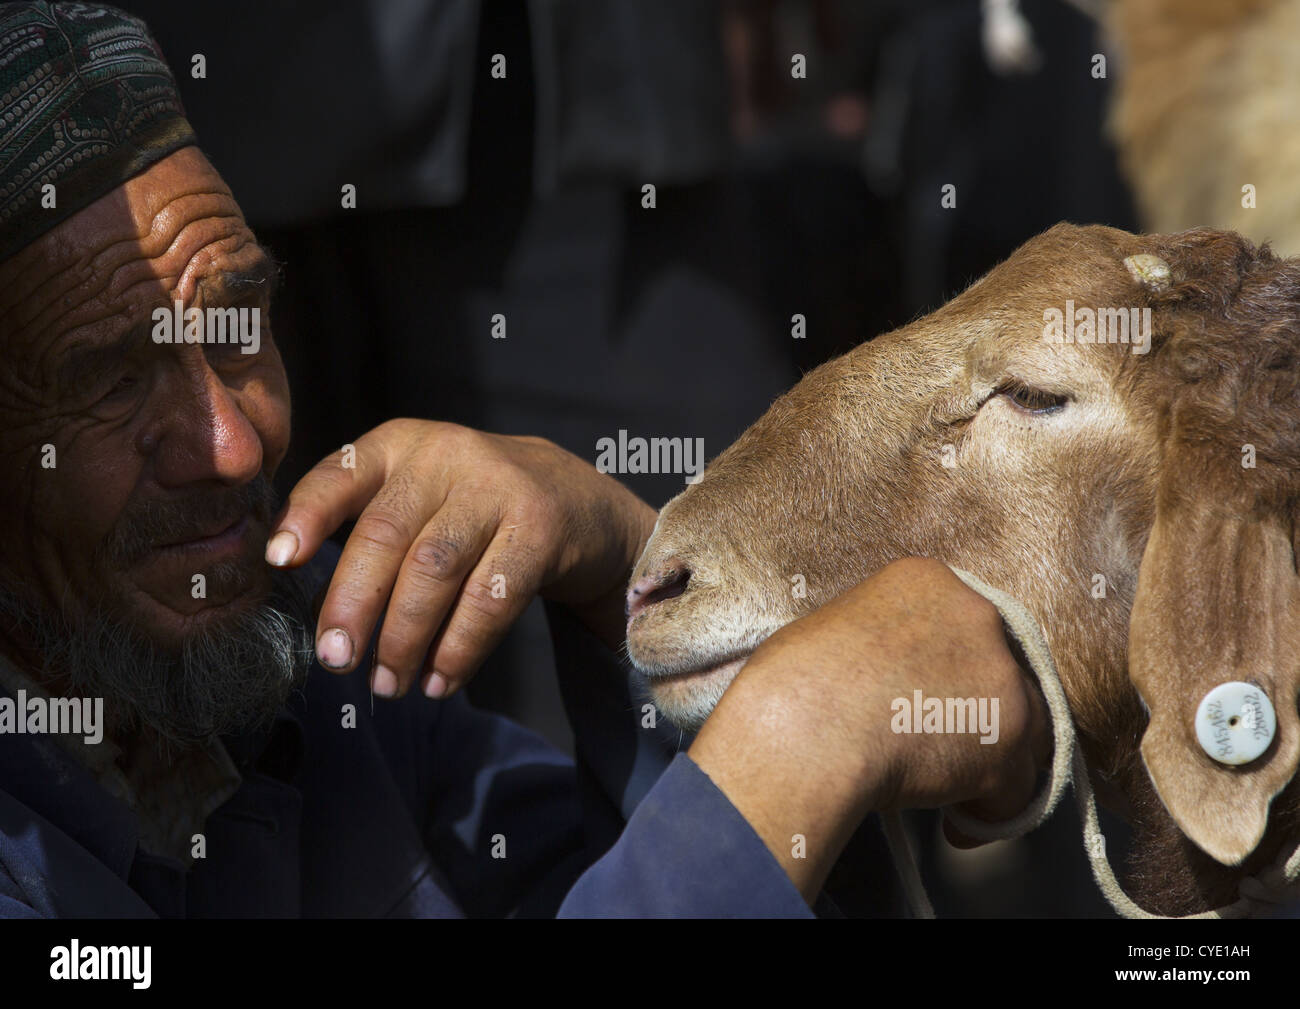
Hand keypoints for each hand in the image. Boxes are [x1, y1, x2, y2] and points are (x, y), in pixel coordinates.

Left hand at [265, 419, 657, 698]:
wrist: (582, 503)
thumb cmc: (476, 510)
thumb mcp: (422, 492)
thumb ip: (368, 523)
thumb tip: (310, 606)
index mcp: (402, 445)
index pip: (343, 473)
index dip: (308, 515)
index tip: (280, 561)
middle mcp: (448, 455)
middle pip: (385, 533)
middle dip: (352, 603)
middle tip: (335, 659)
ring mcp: (499, 487)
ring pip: (434, 569)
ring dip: (405, 637)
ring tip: (388, 683)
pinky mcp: (540, 528)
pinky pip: (490, 598)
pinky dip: (459, 648)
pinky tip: (440, 681)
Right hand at [688, 557, 1050, 901]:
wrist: (805, 729)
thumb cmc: (791, 686)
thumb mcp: (833, 634)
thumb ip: (877, 647)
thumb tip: (878, 685)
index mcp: (925, 581)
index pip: (959, 626)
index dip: (943, 670)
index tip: (921, 701)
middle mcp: (974, 614)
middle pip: (996, 671)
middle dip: (971, 711)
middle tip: (934, 746)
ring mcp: (999, 673)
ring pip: (1019, 729)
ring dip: (984, 762)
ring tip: (943, 795)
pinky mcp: (1009, 735)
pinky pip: (1017, 789)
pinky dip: (986, 813)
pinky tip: (952, 827)